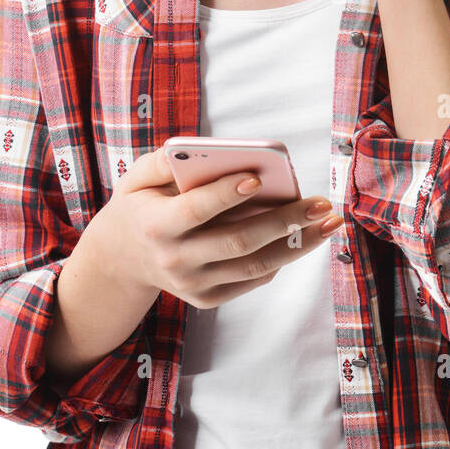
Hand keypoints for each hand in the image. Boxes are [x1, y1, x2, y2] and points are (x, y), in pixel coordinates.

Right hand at [90, 146, 345, 309]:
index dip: (226, 194)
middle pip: (237, 242)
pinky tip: (303, 238)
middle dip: (283, 221)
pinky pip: (252, 280)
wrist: (121, 259)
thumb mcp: (138, 177)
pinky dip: (281, 258)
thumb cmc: (141, 204)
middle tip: (320, 203)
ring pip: (254, 266)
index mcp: (155, 225)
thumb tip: (211, 149)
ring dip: (297, 245)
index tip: (259, 177)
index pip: (195, 210)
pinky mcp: (207, 299)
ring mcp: (191, 285)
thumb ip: (166, 160)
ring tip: (328, 222)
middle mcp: (174, 260)